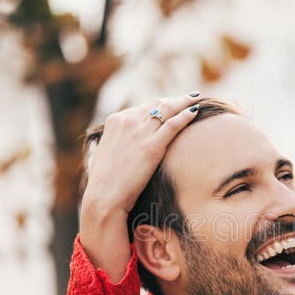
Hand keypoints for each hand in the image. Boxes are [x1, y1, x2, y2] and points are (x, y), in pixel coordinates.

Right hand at [82, 92, 201, 214]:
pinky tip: (196, 111)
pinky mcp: (152, 146)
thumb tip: (98, 152)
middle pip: (157, 104)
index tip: (172, 106)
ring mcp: (140, 132)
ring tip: (197, 99)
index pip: (144, 107)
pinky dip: (186, 115)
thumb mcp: (99, 157)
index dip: (161, 105)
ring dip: (185, 102)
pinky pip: (173, 124)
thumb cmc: (103, 182)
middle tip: (189, 98)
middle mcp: (127, 121)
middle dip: (174, 100)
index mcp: (115, 120)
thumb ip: (105, 148)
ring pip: (168, 109)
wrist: (105, 196)